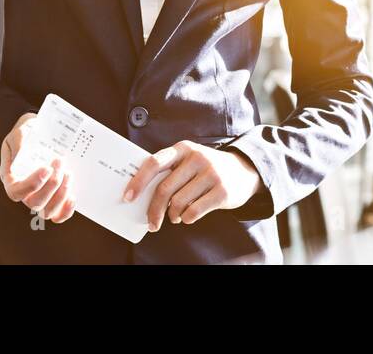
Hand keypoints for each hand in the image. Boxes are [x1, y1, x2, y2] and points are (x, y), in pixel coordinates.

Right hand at [0, 112, 74, 222]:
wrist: (44, 130)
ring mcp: (41, 196)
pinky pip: (58, 214)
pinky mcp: (56, 196)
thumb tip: (24, 156)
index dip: (31, 185)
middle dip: (51, 186)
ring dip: (60, 195)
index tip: (46, 169)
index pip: (16, 192)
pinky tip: (73, 196)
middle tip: (60, 162)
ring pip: (47, 211)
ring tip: (69, 174)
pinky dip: (66, 210)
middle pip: (35, 203)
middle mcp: (25, 191)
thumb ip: (21, 143)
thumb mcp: (22, 132)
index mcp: (12, 178)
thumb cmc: (30, 132)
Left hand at [121, 141, 260, 231]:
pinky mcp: (222, 191)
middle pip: (164, 189)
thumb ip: (170, 172)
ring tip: (175, 216)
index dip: (139, 181)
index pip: (155, 163)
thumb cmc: (206, 169)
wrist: (244, 171)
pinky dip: (187, 219)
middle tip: (151, 223)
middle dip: (154, 210)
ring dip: (173, 215)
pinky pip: (193, 212)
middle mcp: (198, 157)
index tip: (128, 197)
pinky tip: (189, 216)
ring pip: (177, 203)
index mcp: (184, 148)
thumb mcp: (190, 161)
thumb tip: (143, 197)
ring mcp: (212, 173)